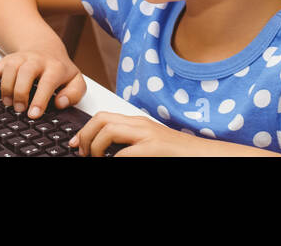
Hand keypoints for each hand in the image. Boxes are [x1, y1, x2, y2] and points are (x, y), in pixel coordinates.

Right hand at [0, 49, 86, 118]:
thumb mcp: (75, 80)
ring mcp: (19, 58)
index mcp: (55, 67)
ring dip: (6, 89)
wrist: (44, 48)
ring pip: (9, 69)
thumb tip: (60, 103)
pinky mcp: (6, 60)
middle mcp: (36, 60)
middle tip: (20, 110)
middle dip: (20, 93)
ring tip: (8, 104)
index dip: (40, 99)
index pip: (48, 81)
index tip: (34, 114)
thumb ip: (74, 93)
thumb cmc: (59, 71)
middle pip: (25, 72)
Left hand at [70, 112, 205, 156]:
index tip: (77, 144)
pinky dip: (112, 160)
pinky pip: (124, 153)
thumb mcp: (148, 146)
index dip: (85, 130)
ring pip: (108, 130)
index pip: (103, 117)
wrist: (203, 155)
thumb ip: (129, 145)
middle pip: (101, 119)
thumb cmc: (176, 154)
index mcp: (137, 123)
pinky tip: (112, 164)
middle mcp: (140, 124)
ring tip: (96, 159)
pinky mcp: (154, 147)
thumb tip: (108, 153)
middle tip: (83, 153)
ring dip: (95, 147)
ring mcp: (147, 135)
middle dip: (85, 135)